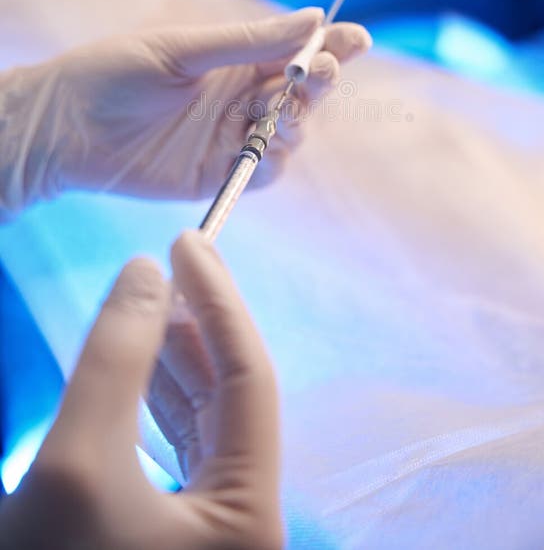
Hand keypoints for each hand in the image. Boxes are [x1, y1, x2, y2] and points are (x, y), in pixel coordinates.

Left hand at [0, 8, 370, 214]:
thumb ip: (245, 41)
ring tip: (282, 113)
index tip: (355, 39)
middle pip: (302, 93)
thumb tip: (311, 18)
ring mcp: (230, 136)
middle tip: (320, 74)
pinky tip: (264, 151)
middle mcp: (240, 97)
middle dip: (320, 82)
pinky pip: (260, 173)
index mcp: (234, 58)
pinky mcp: (216, 174)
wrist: (63, 128)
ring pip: (290, 134)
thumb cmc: (111, 73)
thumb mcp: (179, 49)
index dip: (331, 45)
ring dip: (297, 124)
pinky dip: (271, 164)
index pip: (295, 50)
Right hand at [0, 231, 282, 549]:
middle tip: (165, 268)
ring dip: (173, 362)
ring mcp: (207, 537)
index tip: (188, 240)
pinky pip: (176, 452)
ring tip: (147, 307)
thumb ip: (116, 361)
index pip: (249, 378)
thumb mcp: (78, 462)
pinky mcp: (169, 540)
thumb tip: (147, 271)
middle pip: (229, 401)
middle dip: (196, 328)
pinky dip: (153, 405)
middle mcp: (242, 528)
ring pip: (201, 426)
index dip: (219, 301)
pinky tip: (133, 372)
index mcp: (248, 518)